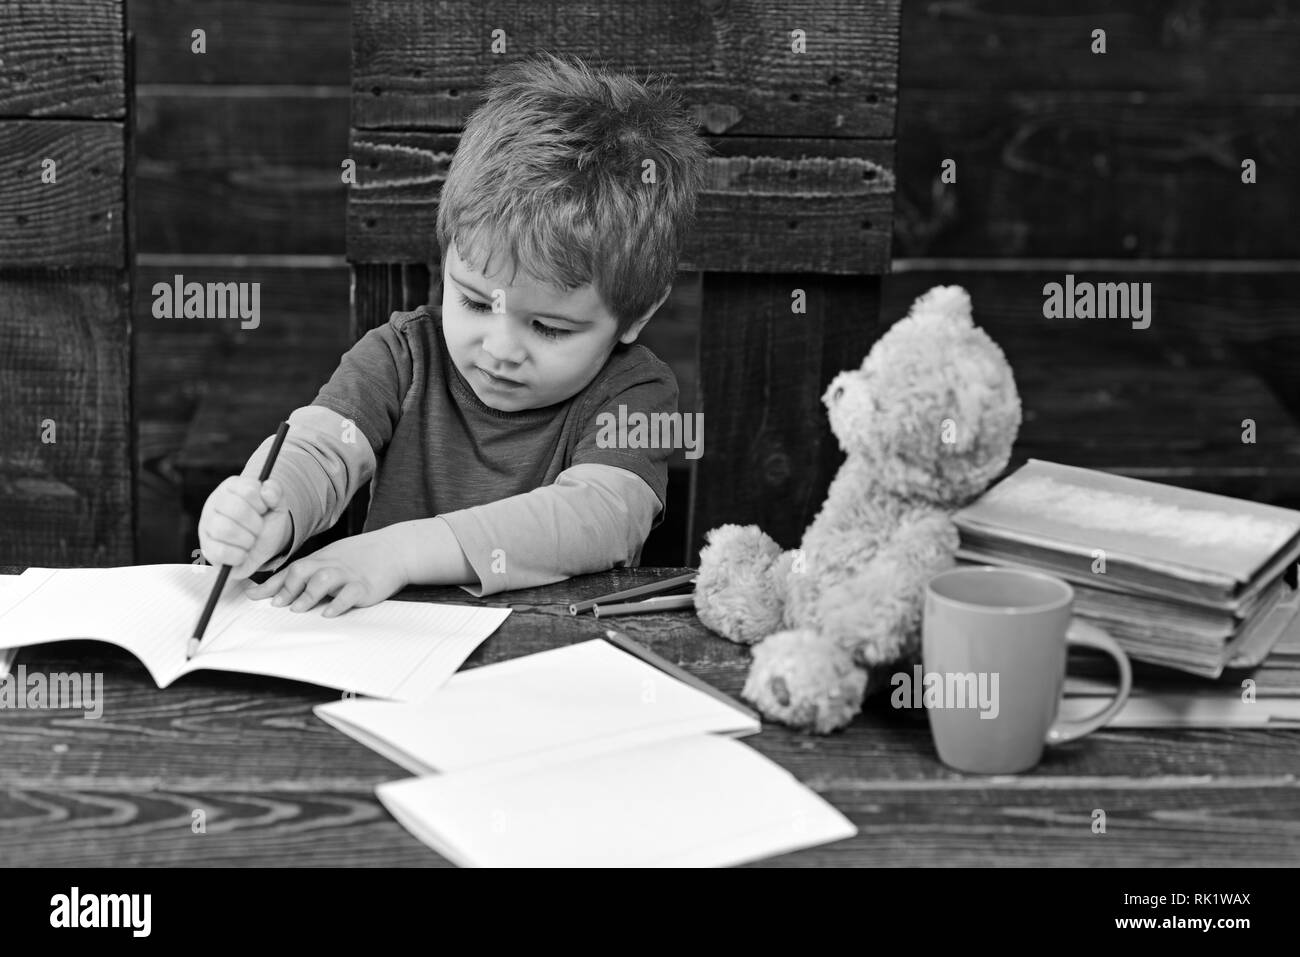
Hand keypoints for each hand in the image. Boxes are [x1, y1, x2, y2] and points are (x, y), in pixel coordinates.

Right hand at [198, 476, 292, 580]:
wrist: (262, 547)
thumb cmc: (267, 522)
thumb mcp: (277, 505)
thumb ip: (276, 492)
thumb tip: (266, 490)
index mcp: (232, 487)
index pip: (249, 490)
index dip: (262, 504)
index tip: (263, 510)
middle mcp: (214, 503)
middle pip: (237, 510)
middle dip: (256, 524)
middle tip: (258, 529)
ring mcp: (207, 526)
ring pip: (225, 529)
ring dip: (247, 540)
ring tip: (251, 541)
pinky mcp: (206, 548)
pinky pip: (220, 552)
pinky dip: (239, 556)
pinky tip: (243, 553)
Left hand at [245, 529, 407, 616]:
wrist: (396, 549)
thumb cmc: (362, 556)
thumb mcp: (334, 558)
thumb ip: (311, 572)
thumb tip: (283, 590)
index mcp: (321, 559)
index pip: (290, 570)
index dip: (270, 584)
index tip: (251, 596)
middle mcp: (331, 565)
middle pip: (303, 570)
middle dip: (288, 588)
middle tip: (278, 604)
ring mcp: (348, 575)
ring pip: (323, 580)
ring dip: (308, 595)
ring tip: (299, 609)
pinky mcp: (365, 585)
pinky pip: (349, 593)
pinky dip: (337, 603)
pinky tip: (329, 612)